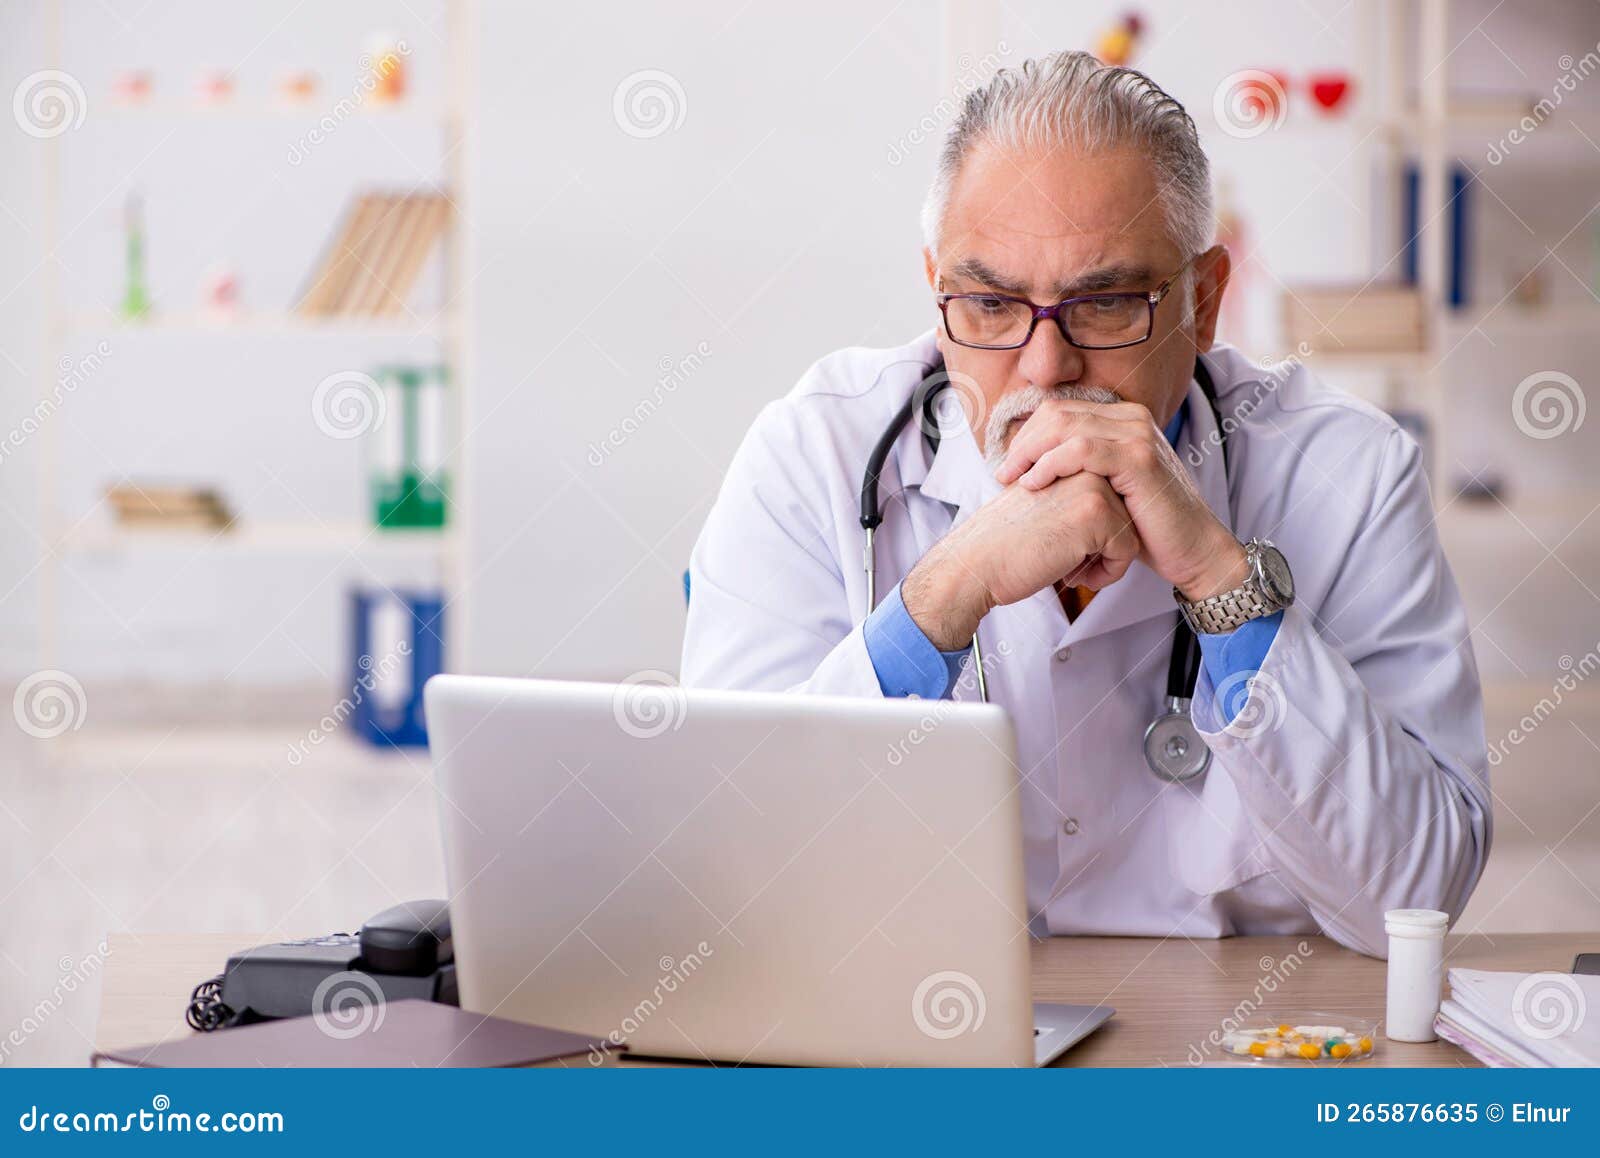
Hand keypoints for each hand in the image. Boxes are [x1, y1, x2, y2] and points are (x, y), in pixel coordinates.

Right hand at [902, 472, 1142, 650]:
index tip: (1065, 548)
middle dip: (1104, 545)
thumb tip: (1114, 511)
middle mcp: (1082, 464)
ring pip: (1130, 530)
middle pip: (1125, 512)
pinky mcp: (1096, 512)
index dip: (1095, 531)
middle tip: (1066, 560)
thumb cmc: (1002, 543)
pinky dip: (1109, 572)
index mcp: (1067, 458)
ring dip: (1106, 560)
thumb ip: (1072, 494)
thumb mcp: (1041, 504)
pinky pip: (1129, 549)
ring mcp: (1091, 484)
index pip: (1111, 497)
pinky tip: (1074, 576)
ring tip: (1069, 568)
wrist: (975, 563)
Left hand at [992, 398, 1245, 599]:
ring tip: (1012, 480)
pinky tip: (1034, 485)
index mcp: (1122, 419)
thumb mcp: (1106, 489)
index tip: (1009, 466)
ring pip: (1065, 426)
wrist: (1192, 550)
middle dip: (1023, 442)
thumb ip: (1079, 468)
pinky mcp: (1139, 459)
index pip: (1060, 411)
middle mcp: (1131, 418)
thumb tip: (1031, 463)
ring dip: (1030, 453)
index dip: (1027, 435)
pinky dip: (1050, 464)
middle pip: (1057, 413)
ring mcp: (1137, 435)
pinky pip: (1081, 450)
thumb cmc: (1146, 526)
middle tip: (1003, 474)